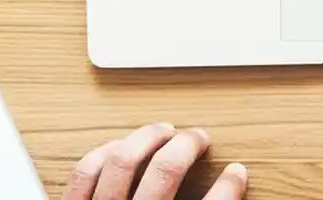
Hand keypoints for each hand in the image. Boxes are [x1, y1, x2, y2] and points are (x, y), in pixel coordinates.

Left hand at [62, 124, 246, 199]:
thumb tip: (227, 199)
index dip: (228, 187)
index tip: (237, 172)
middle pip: (164, 172)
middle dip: (187, 146)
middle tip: (200, 138)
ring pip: (122, 161)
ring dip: (146, 137)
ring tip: (165, 131)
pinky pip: (85, 172)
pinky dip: (104, 151)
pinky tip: (120, 146)